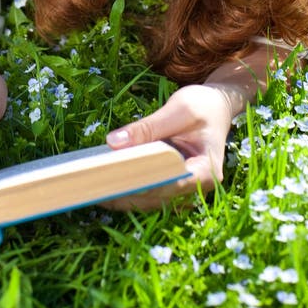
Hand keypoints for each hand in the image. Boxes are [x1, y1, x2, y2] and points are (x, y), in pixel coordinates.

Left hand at [103, 84, 232, 210]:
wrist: (216, 107)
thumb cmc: (202, 106)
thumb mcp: (177, 110)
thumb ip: (147, 127)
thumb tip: (113, 142)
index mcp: (207, 170)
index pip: (170, 185)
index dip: (141, 185)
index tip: (112, 182)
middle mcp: (198, 187)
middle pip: (157, 198)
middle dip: (125, 194)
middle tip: (91, 188)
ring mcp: (186, 190)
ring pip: (151, 201)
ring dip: (123, 196)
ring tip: (91, 188)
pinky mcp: (173, 186)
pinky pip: (149, 193)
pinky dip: (129, 189)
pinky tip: (105, 182)